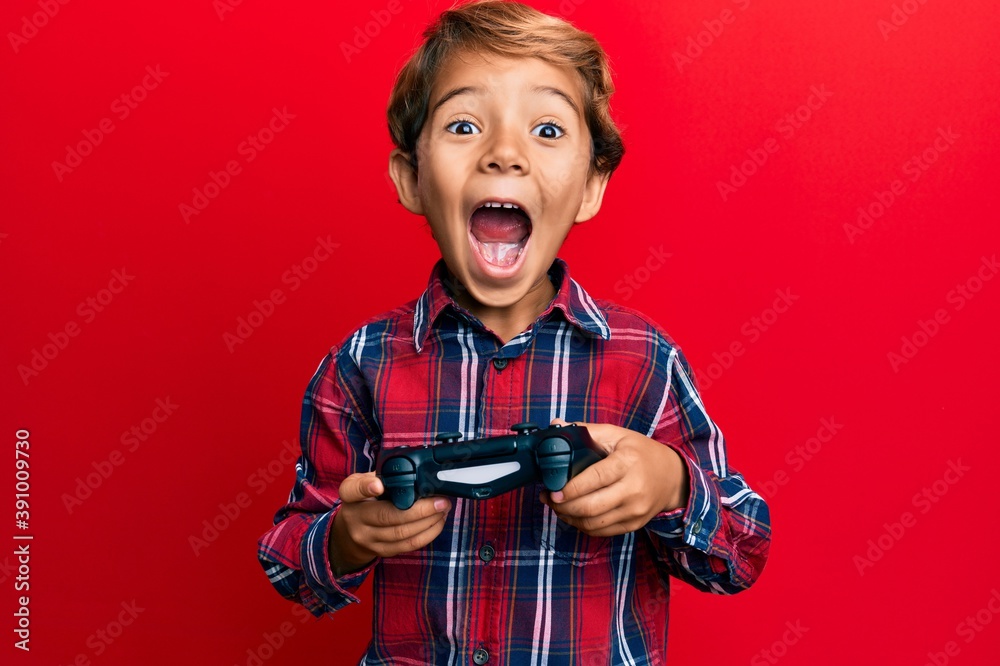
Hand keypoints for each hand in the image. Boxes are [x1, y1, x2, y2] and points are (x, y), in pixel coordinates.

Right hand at [328, 472, 450, 576]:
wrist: (351, 531)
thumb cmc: (365, 498)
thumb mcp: (364, 481)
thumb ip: (382, 475)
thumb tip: (416, 473)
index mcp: (350, 495)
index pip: (354, 490)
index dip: (366, 487)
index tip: (379, 485)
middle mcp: (356, 518)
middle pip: (388, 516)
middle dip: (420, 509)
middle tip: (440, 500)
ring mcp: (368, 538)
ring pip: (402, 533)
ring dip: (428, 522)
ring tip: (443, 509)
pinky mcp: (381, 550)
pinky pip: (408, 545)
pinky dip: (427, 534)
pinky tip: (437, 522)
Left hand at [540, 419, 689, 536]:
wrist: (672, 477)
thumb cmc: (641, 452)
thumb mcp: (617, 435)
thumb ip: (586, 431)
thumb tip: (556, 423)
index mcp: (627, 463)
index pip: (595, 478)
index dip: (571, 488)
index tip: (552, 490)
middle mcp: (633, 489)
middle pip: (591, 507)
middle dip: (563, 506)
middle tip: (548, 498)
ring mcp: (635, 510)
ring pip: (593, 523)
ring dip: (569, 517)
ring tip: (556, 506)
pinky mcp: (634, 524)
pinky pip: (602, 531)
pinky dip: (582, 526)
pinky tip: (572, 515)